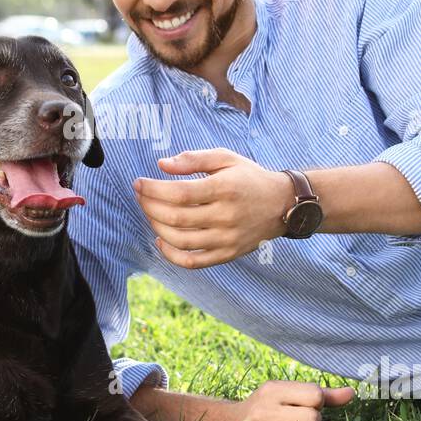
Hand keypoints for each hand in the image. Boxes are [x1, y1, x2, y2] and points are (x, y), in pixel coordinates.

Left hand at [134, 148, 294, 268]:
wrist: (282, 204)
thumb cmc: (248, 177)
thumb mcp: (226, 158)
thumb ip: (193, 159)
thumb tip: (161, 165)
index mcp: (224, 189)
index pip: (179, 193)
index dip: (153, 189)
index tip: (138, 183)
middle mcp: (226, 216)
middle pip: (176, 217)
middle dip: (150, 206)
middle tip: (140, 196)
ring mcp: (227, 238)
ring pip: (181, 241)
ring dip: (157, 227)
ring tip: (150, 214)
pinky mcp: (228, 254)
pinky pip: (193, 262)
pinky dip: (172, 255)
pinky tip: (161, 240)